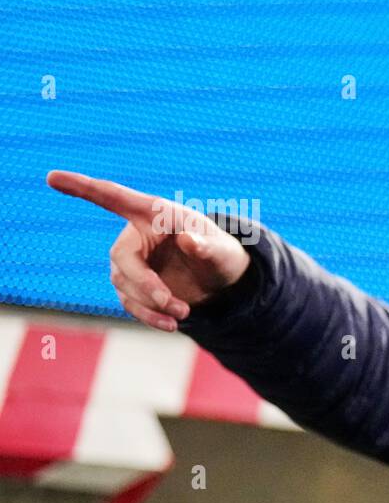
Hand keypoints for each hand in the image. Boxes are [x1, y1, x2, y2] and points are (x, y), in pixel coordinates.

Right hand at [46, 170, 251, 331]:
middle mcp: (136, 235)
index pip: (114, 197)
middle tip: (174, 304)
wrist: (222, 281)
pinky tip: (169, 325)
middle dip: (145, 284)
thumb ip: (207, 246)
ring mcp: (131, 262)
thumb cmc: (220, 253)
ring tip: (183, 315)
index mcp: (154, 213)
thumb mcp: (222, 249)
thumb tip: (189, 240)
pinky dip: (148, 316)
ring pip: (124, 285)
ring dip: (151, 304)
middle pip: (122, 258)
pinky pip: (130, 302)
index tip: (51, 177)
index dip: (82, 187)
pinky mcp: (133, 286)